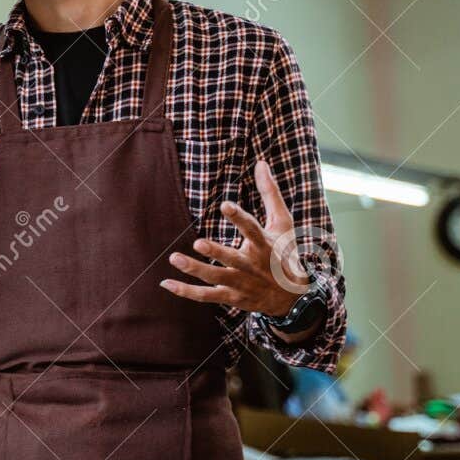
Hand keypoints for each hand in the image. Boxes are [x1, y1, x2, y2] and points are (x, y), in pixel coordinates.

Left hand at [160, 159, 308, 318]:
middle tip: (198, 243)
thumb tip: (260, 162)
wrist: (294, 298)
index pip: (252, 230)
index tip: (225, 205)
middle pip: (232, 259)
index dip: (239, 218)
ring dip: (195, 269)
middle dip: (216, 252)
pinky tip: (166, 283)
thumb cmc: (286, 252)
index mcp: (264, 245)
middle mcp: (252, 266)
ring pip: (216, 278)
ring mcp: (241, 283)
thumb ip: (269, 193)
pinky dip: (186, 292)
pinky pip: (206, 296)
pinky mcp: (232, 297)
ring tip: (174, 258)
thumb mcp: (283, 222)